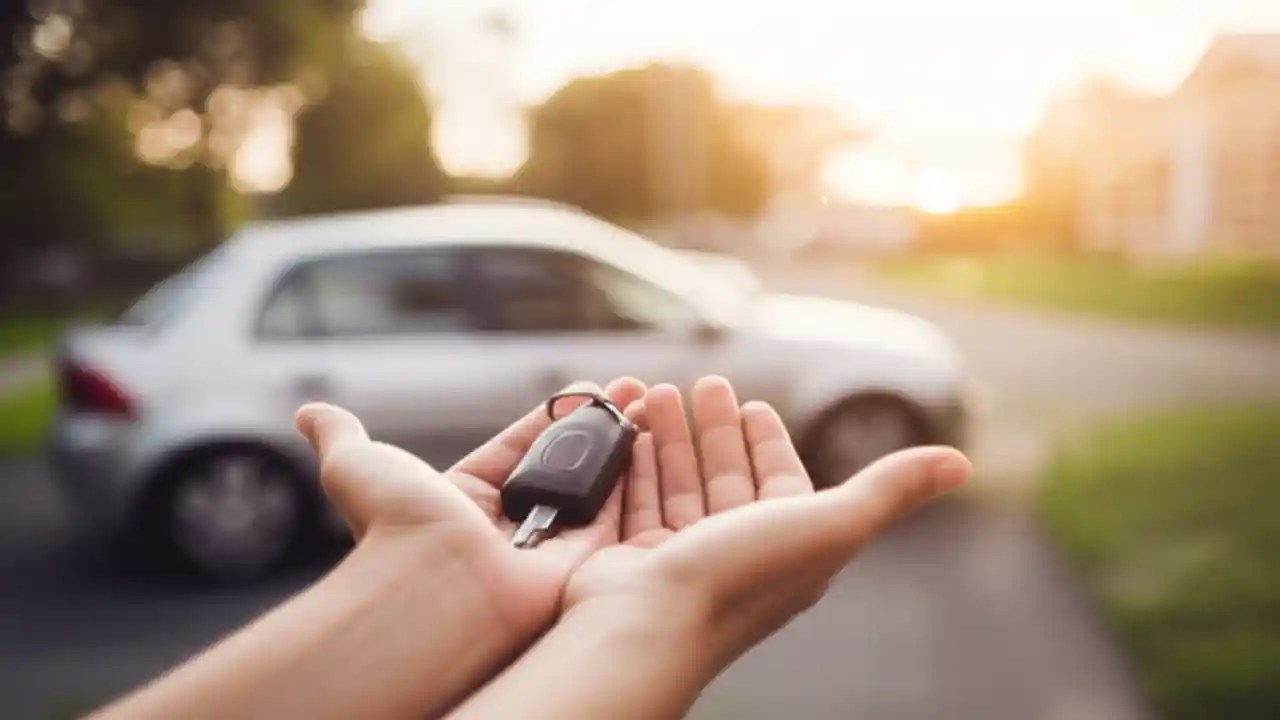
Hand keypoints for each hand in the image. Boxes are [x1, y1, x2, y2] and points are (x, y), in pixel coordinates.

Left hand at [294, 377, 645, 639]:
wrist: (430, 583)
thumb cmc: (395, 529)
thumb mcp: (357, 465)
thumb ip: (341, 436)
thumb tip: (308, 411)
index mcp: (466, 502)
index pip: (520, 447)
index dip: (556, 417)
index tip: (589, 388)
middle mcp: (511, 528)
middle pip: (565, 465)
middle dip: (601, 425)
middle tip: (632, 389)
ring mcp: (549, 549)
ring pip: (598, 487)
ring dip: (627, 445)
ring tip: (652, 404)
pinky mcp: (583, 566)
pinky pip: (620, 517)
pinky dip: (639, 479)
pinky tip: (656, 438)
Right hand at [564, 376, 970, 668]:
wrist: (647, 627)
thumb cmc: (740, 578)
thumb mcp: (832, 524)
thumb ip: (889, 490)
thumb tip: (960, 463)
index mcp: (784, 545)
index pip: (780, 481)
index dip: (769, 441)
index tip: (753, 404)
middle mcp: (732, 553)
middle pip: (726, 476)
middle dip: (715, 429)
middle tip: (705, 383)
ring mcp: (678, 558)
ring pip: (678, 484)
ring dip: (670, 438)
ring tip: (656, 395)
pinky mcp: (630, 558)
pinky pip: (633, 500)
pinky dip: (634, 465)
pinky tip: (629, 434)